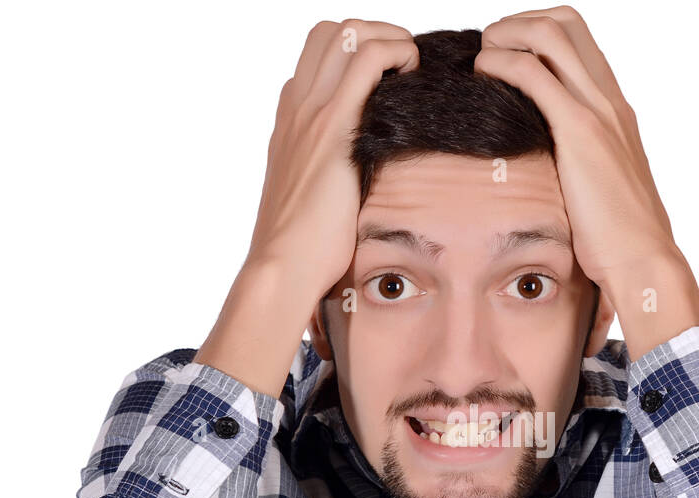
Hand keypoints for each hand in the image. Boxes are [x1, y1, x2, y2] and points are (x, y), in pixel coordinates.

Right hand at [198, 19, 417, 396]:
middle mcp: (296, 108)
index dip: (356, 56)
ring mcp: (312, 112)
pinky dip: (398, 53)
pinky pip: (368, 59)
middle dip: (375, 34)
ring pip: (348, 31)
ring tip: (412, 70)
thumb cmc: (303, 247)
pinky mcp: (335, 126)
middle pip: (329, 32)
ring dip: (390, 38)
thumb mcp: (312, 201)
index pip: (317, 58)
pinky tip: (415, 80)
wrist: (283, 265)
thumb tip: (358, 186)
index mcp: (289, 122)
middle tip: (403, 69)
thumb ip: (329, 178)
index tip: (388, 81)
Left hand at [474, 6, 698, 357]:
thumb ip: (580, 164)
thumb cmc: (620, 238)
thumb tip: (549, 172)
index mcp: (617, 111)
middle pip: (567, 23)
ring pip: (550, 34)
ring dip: (508, 34)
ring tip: (484, 55)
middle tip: (492, 46)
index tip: (510, 52)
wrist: (643, 259)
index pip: (581, 41)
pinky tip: (484, 74)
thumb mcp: (600, 187)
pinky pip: (534, 74)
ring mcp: (598, 111)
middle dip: (520, 22)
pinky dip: (502, 63)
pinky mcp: (579, 132)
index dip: (540, 32)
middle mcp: (610, 101)